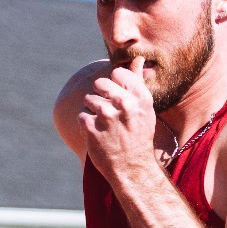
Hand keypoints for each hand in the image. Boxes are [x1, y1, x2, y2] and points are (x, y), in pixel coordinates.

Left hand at [78, 57, 160, 179]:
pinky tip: (98, 135)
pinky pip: (81, 115)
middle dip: (100, 95)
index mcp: (140, 97)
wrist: (132, 168)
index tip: (119, 100)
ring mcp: (107, 116)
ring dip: (93, 112)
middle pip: (100, 83)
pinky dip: (86, 125)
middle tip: (108, 112)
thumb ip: (137, 82)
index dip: (115, 85)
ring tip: (105, 127)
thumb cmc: (138, 137)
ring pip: (89, 100)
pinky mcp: (91, 128)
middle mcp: (124, 104)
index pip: (117, 73)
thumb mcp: (144, 109)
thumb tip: (136, 58)